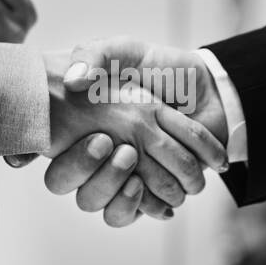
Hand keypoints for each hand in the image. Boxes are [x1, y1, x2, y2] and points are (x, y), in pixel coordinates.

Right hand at [43, 50, 227, 225]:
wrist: (207, 88)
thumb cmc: (161, 68)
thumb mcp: (122, 51)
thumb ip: (93, 55)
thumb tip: (71, 80)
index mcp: (82, 130)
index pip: (58, 166)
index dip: (75, 163)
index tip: (103, 140)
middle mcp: (99, 160)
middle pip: (83, 194)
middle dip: (104, 179)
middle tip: (128, 152)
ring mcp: (125, 178)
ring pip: (109, 209)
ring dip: (129, 195)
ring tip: (144, 173)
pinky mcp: (151, 191)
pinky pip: (138, 213)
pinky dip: (151, 206)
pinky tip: (165, 195)